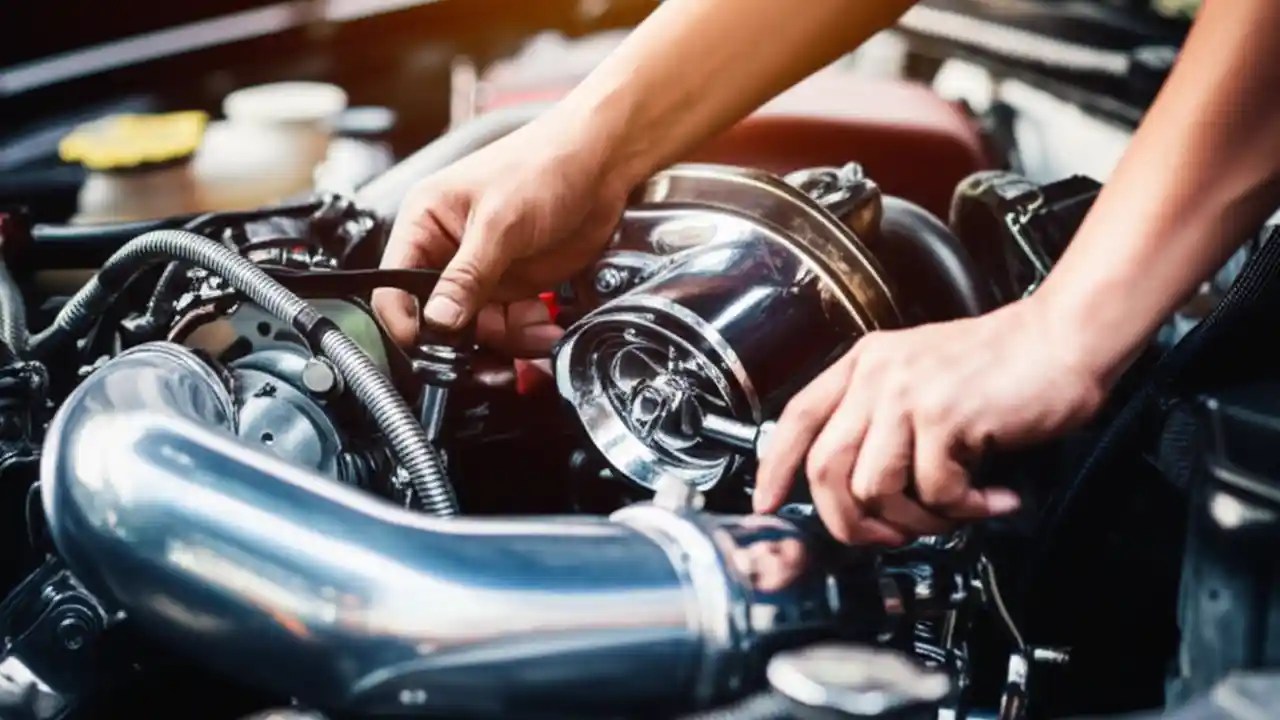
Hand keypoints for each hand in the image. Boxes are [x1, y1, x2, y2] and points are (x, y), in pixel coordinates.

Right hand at [373, 116, 631, 353]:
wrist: (602, 163)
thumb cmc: (544, 164)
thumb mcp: (501, 222)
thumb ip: (467, 276)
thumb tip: (437, 319)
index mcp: (425, 223)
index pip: (394, 284)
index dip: (407, 321)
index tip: (429, 345)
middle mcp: (448, 250)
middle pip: (438, 316)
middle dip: (466, 338)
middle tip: (493, 347)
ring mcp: (483, 270)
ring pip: (478, 327)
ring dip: (506, 339)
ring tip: (536, 333)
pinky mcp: (515, 283)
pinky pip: (510, 324)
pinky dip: (528, 333)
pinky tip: (547, 328)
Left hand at [753, 297, 1108, 545]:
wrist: (1063, 339)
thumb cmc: (1002, 365)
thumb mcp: (921, 377)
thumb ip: (882, 420)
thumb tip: (856, 490)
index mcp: (864, 364)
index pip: (796, 417)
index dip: (775, 466)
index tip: (769, 502)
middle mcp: (877, 375)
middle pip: (825, 469)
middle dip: (851, 521)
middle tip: (889, 536)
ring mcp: (907, 393)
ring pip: (874, 488)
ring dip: (917, 518)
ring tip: (955, 510)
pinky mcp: (945, 415)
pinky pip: (934, 491)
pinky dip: (966, 509)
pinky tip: (992, 497)